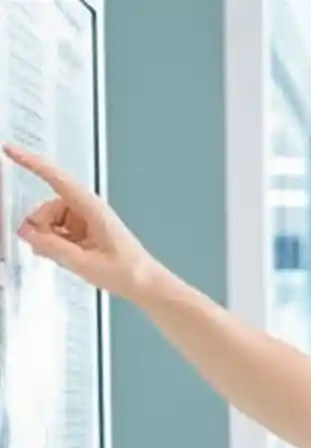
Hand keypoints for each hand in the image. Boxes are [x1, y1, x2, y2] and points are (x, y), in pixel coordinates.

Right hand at [3, 143, 163, 301]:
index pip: (57, 179)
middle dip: (41, 227)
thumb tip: (28, 234)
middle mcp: (89, 209)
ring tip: (67, 257)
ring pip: (50, 221)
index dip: (32, 163)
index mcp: (93, 209)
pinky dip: (55, 243)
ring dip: (49, 238)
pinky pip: (58, 231)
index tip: (10, 150)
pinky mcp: (84, 231)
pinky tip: (66, 257)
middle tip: (48, 249)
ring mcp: (86, 220)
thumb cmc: (125, 272)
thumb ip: (52, 247)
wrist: (145, 283)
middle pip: (48, 208)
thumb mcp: (84, 263)